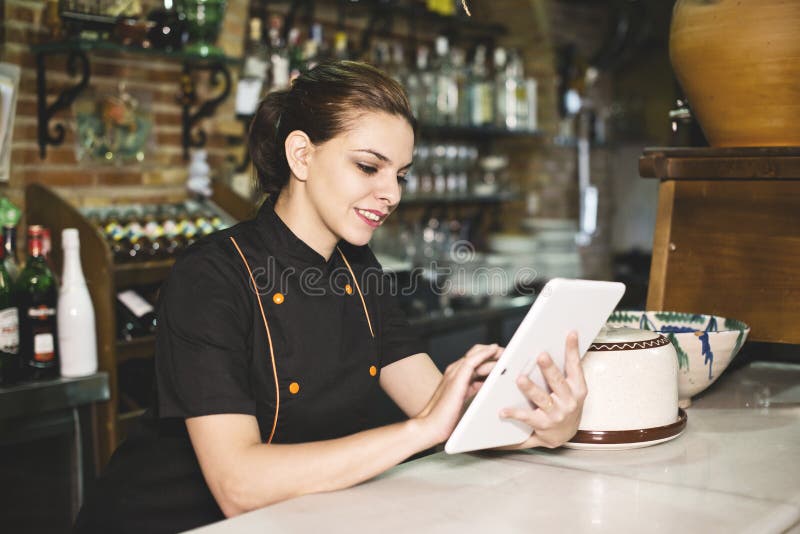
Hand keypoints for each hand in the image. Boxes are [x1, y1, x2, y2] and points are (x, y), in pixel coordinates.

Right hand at [414, 344, 502, 446]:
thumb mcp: (463, 399)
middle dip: (492, 352)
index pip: (474, 360)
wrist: (431, 426)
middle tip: (508, 353)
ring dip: (492, 351)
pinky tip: (494, 350)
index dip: (488, 356)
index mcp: (456, 376)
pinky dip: (484, 353)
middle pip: (476, 353)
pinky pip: (473, 360)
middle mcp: (454, 371)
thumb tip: (486, 385)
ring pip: (475, 354)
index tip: (503, 357)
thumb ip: (473, 389)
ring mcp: (454, 373)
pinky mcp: (456, 378)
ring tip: (506, 352)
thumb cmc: (445, 418)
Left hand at [498, 331, 587, 448]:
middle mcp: (569, 400)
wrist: (564, 435)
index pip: (575, 366)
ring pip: (542, 398)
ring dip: (531, 388)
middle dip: (549, 368)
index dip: (573, 349)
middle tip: (541, 356)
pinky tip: (503, 410)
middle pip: (557, 381)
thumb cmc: (565, 405)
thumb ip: (565, 370)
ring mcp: (557, 414)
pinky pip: (527, 417)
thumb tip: (558, 343)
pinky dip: (514, 413)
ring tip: (520, 379)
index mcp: (577, 388)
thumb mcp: (571, 388)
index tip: (570, 333)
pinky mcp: (543, 425)